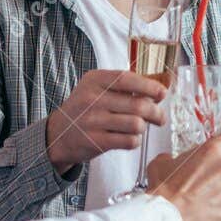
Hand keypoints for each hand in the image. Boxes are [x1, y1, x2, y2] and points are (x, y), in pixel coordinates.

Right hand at [45, 69, 166, 174]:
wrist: (58, 134)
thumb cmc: (85, 109)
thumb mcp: (96, 89)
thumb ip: (122, 87)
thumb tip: (158, 92)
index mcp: (95, 80)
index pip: (127, 79)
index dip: (149, 86)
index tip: (162, 93)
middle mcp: (92, 98)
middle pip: (138, 105)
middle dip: (156, 112)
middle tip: (160, 118)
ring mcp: (93, 121)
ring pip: (136, 124)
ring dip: (143, 127)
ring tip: (139, 127)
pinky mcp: (95, 141)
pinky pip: (128, 141)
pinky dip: (135, 141)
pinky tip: (129, 138)